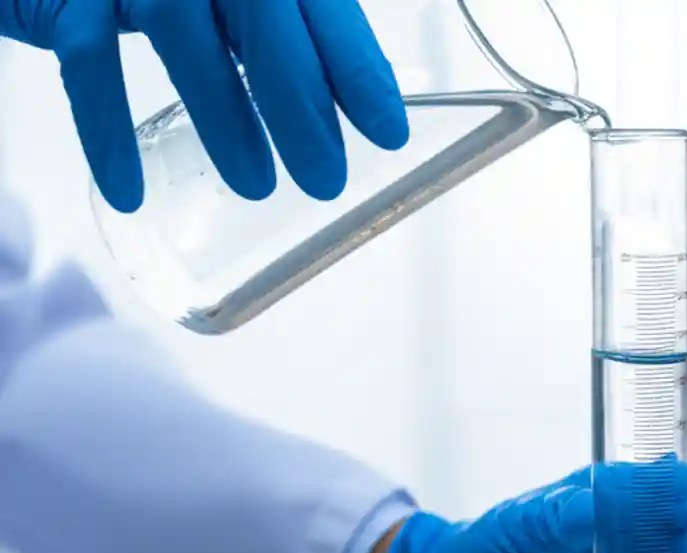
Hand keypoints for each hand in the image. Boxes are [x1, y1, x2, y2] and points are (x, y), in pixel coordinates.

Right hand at [0, 0, 408, 212]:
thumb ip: (285, 32)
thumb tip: (344, 107)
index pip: (323, 4)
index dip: (358, 67)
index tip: (388, 131)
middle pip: (263, 13)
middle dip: (301, 102)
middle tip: (326, 178)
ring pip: (185, 34)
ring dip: (226, 118)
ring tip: (257, 186)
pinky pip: (91, 62)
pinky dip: (109, 132)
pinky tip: (129, 191)